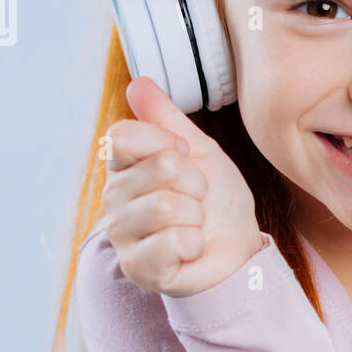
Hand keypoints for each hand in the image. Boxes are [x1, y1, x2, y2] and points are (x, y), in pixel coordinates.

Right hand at [100, 77, 263, 296]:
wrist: (238, 248)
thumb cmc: (216, 200)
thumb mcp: (199, 150)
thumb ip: (167, 118)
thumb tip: (138, 83)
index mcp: (122, 166)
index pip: (123, 135)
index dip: (166, 142)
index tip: (184, 156)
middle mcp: (113, 199)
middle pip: (160, 168)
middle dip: (195, 183)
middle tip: (197, 198)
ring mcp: (122, 235)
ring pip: (166, 205)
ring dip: (196, 214)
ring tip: (195, 223)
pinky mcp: (138, 268)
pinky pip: (173, 241)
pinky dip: (195, 243)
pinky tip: (190, 248)